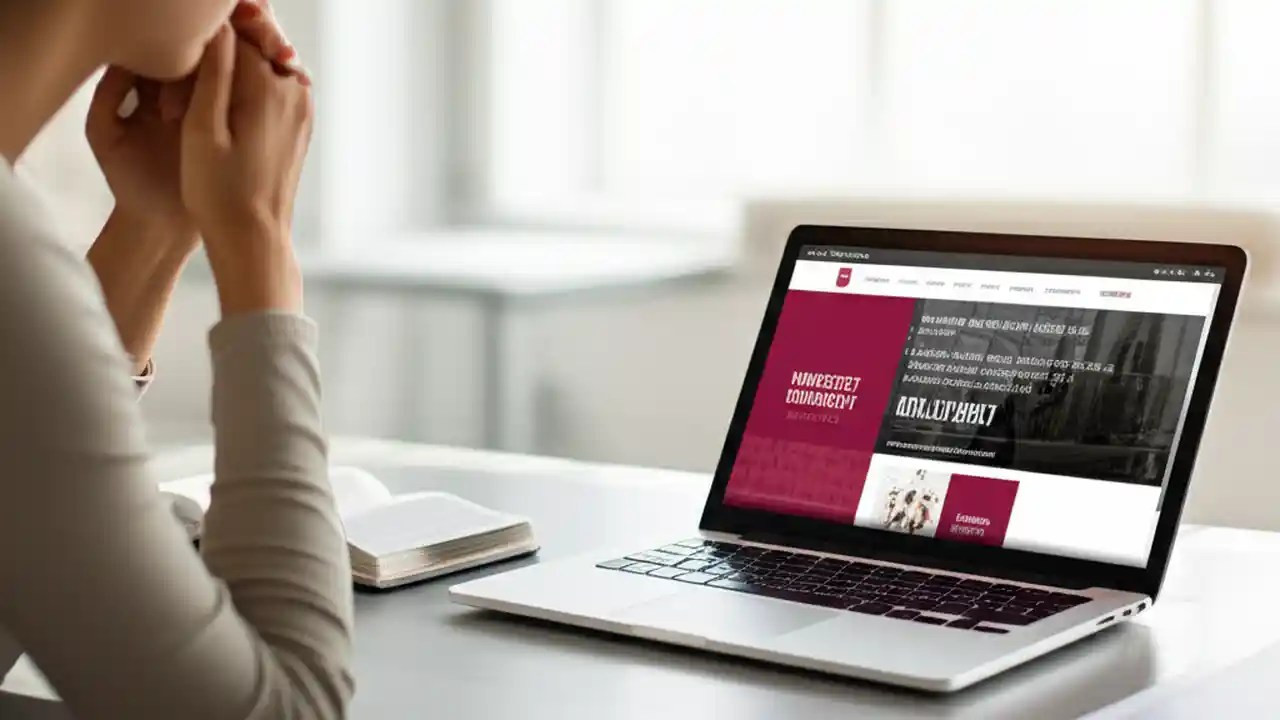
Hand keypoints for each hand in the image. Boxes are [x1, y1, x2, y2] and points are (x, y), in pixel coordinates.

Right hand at [86, 0, 300, 244]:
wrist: (254, 238)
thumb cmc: (219, 193)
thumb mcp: (200, 129)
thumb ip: (211, 71)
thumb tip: (217, 25)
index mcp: (269, 88)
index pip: (234, 30)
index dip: (200, 43)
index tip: (180, 76)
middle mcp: (295, 91)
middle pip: (253, 42)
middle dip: (221, 52)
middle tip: (187, 88)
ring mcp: (302, 107)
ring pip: (263, 62)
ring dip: (234, 69)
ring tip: (203, 103)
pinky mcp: (300, 122)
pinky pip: (273, 85)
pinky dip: (249, 87)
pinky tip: (226, 113)